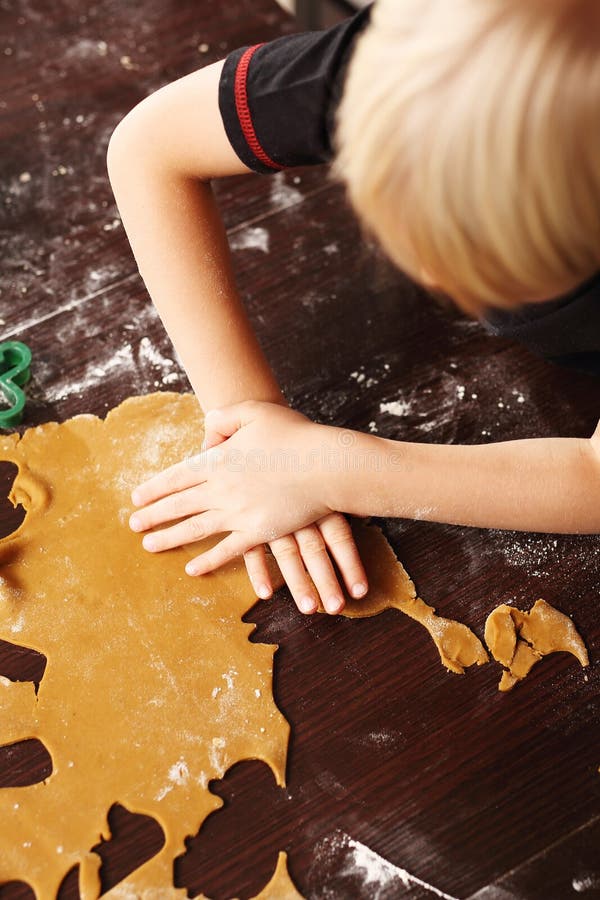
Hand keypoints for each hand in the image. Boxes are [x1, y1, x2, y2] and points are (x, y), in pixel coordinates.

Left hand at [129, 401, 368, 613]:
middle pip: (179, 505)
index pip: (177, 476)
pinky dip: (209, 561)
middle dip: (153, 515)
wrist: (325, 465)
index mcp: (219, 461)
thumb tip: (205, 431)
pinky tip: (193, 569)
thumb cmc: (294, 435)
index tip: (136, 498)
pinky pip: (228, 550)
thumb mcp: (254, 412)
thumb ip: (224, 419)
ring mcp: (239, 513)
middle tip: (132, 525)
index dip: (155, 488)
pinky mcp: (259, 532)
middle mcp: (222, 489)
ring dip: (170, 538)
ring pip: (195, 529)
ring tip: (149, 546)